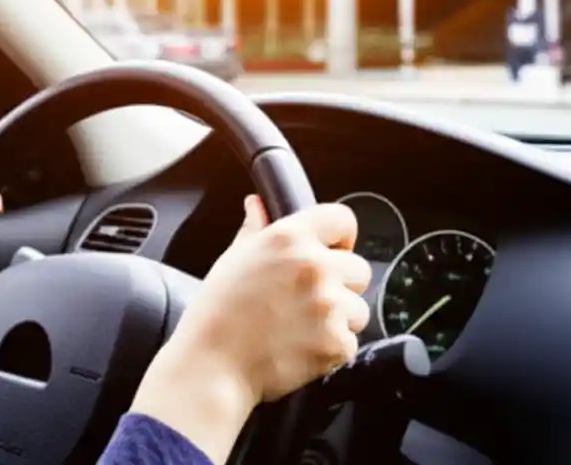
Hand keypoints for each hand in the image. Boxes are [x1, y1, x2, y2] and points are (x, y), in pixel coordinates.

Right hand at [130, 196, 370, 462]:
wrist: (211, 366)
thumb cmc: (217, 313)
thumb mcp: (233, 259)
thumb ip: (255, 229)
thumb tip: (257, 204)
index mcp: (290, 237)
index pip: (343, 219)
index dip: (339, 239)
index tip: (331, 253)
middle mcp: (315, 266)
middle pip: (359, 269)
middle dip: (341, 285)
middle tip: (307, 301)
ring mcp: (328, 305)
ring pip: (358, 309)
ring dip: (338, 320)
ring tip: (301, 329)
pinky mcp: (335, 342)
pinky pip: (349, 343)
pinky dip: (331, 351)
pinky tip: (301, 349)